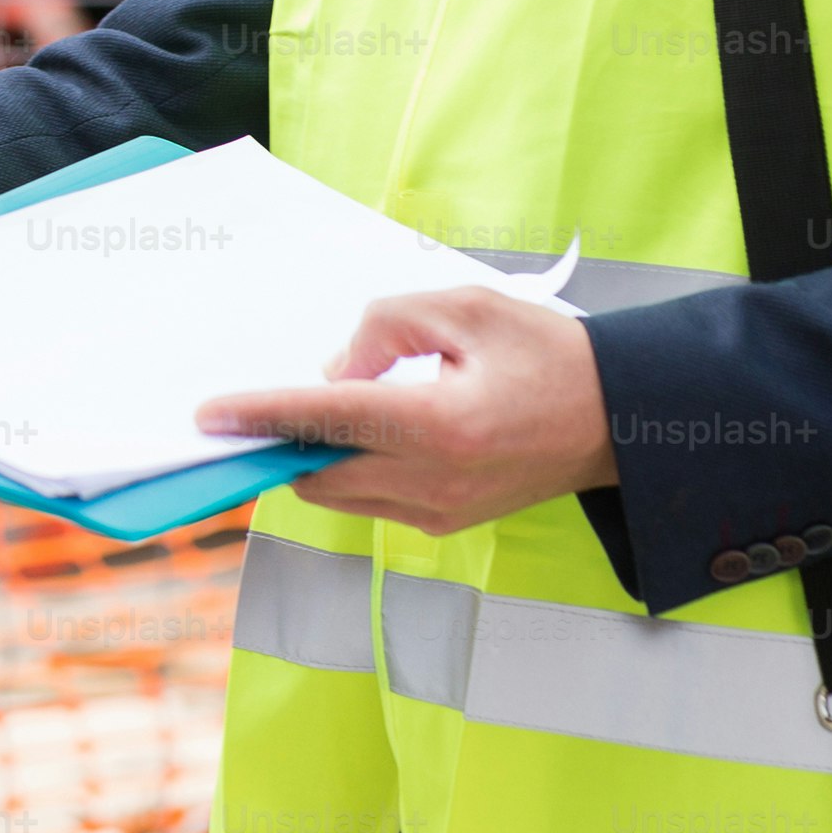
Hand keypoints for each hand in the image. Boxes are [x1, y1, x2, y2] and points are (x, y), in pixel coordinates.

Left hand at [194, 287, 617, 532]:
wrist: (620, 419)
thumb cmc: (549, 355)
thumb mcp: (466, 310)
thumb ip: (386, 328)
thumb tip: (334, 372)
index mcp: (440, 424)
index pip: (327, 418)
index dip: (262, 413)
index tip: (211, 416)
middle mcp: (435, 479)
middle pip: (318, 471)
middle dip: (279, 442)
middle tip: (252, 412)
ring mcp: (441, 510)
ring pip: (338, 494)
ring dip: (313, 458)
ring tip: (315, 414)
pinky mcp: (447, 522)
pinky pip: (372, 501)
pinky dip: (349, 471)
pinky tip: (361, 434)